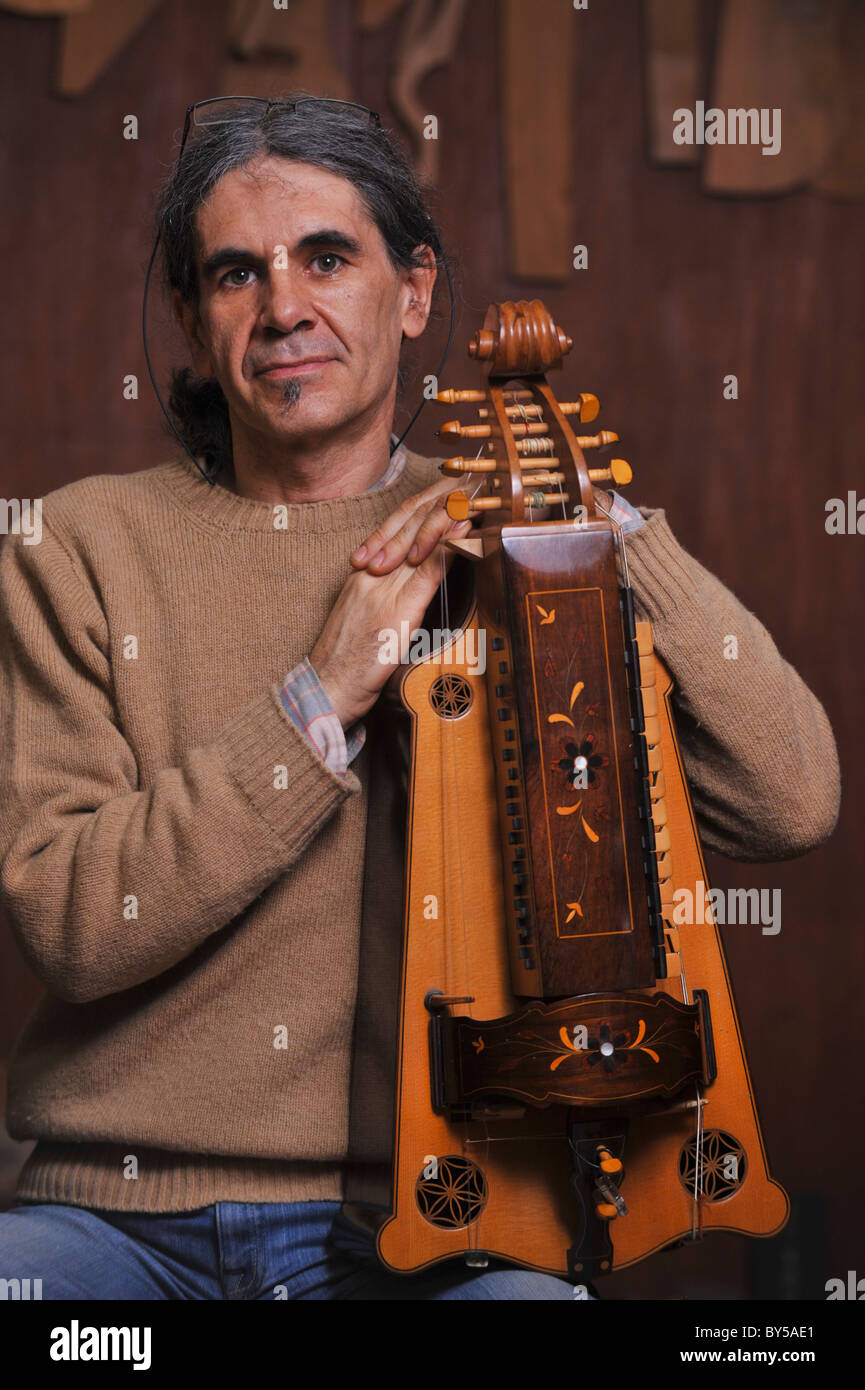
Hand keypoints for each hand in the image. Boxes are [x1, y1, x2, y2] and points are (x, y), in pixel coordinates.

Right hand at [310, 478, 471, 726]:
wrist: (325, 690)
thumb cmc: (347, 663)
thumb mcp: (370, 621)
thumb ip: (389, 598)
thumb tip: (416, 584)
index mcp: (363, 573)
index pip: (398, 527)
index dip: (425, 505)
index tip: (451, 491)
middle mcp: (371, 574)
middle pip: (410, 523)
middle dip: (441, 498)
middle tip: (470, 479)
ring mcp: (382, 590)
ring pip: (419, 540)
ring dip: (450, 514)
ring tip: (475, 494)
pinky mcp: (395, 611)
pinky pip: (425, 571)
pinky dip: (448, 547)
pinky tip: (466, 531)